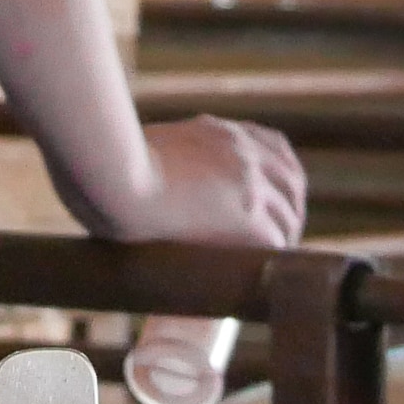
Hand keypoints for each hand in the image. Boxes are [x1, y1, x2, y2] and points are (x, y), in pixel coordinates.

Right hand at [87, 114, 305, 253]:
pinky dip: (276, 255)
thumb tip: (138, 171)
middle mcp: (244, 153)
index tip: (277, 194)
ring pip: (287, 214)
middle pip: (291, 181)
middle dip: (291, 206)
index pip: (273, 147)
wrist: (116, 179)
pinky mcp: (247, 217)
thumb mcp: (149, 143)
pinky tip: (268, 271)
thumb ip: (165, 154)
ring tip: (275, 260)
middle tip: (283, 232)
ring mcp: (250, 185)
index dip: (281, 174)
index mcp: (222, 132)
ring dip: (285, 236)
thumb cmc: (112, 165)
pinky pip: (276, 241)